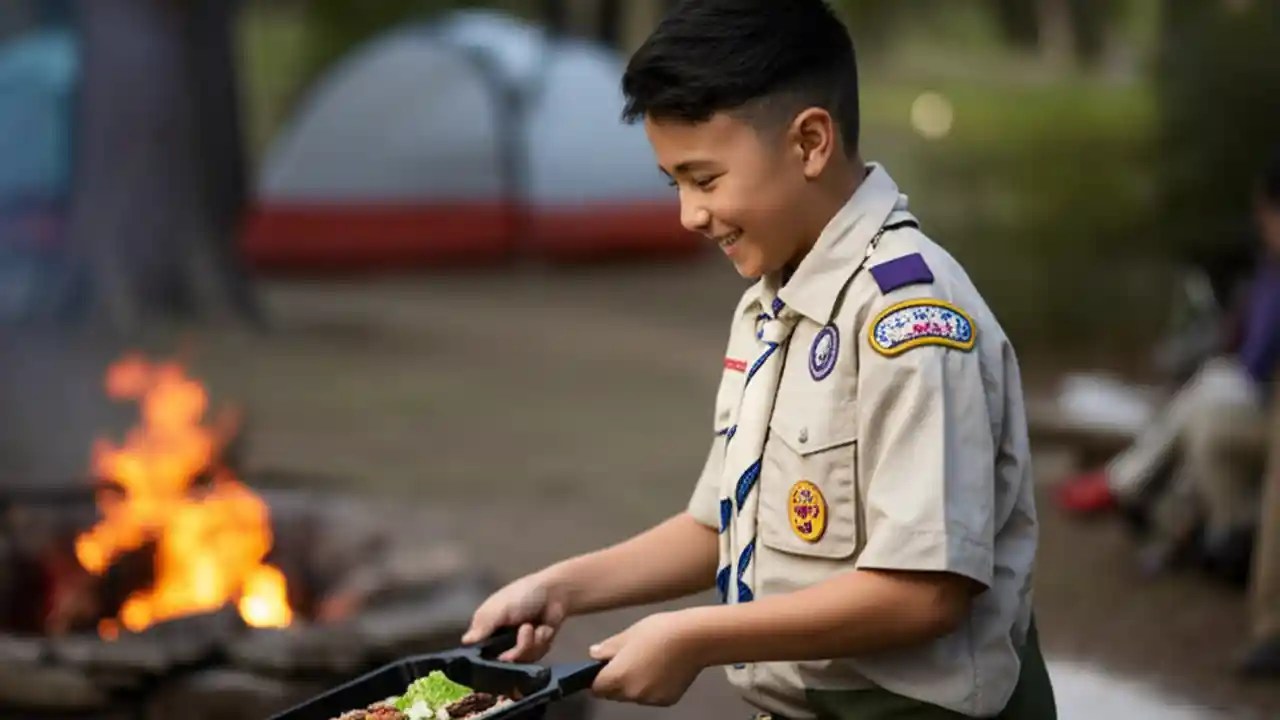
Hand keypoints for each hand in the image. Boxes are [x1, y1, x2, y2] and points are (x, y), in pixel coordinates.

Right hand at [462, 571, 568, 661]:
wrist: (556, 594)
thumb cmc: (523, 595)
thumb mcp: (501, 608)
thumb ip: (484, 625)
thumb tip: (464, 642)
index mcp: (486, 628)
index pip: (477, 652)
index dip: (486, 658)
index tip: (499, 655)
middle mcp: (499, 640)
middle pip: (501, 663)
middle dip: (517, 650)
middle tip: (526, 631)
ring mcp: (517, 646)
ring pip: (520, 662)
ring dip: (531, 643)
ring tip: (535, 627)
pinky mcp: (534, 650)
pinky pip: (535, 658)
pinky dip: (541, 642)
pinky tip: (544, 629)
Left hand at [588, 611, 704, 705]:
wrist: (695, 638)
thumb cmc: (661, 631)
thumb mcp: (629, 633)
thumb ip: (609, 648)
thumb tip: (594, 654)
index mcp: (618, 676)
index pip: (596, 688)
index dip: (598, 678)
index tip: (604, 668)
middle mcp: (632, 693)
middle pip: (614, 694)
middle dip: (617, 681)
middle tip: (630, 660)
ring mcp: (650, 699)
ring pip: (634, 696)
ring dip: (635, 685)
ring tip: (649, 662)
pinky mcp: (667, 701)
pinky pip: (652, 697)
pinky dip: (653, 687)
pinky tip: (663, 669)